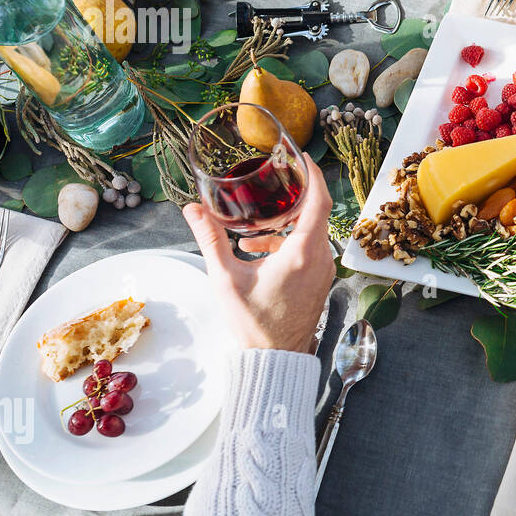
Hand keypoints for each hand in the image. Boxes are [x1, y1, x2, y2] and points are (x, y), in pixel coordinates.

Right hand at [182, 155, 335, 352]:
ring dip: (283, 227)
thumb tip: (192, 209)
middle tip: (268, 186)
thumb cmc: (254, 323)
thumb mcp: (226, 278)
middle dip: (290, 199)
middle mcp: (321, 258)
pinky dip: (288, 244)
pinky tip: (257, 253)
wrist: (274, 359)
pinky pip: (309, 250)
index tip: (300, 157)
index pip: (319, 200)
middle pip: (314, 213)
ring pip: (309, 233)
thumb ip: (210, 239)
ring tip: (250, 235)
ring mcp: (323, 271)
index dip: (312, 174)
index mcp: (304, 252)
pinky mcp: (320, 281)